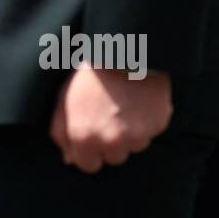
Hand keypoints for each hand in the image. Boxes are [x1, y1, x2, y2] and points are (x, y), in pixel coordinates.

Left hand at [49, 67, 171, 172]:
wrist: (122, 51)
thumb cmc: (88, 74)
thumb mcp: (63, 100)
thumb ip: (61, 132)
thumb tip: (69, 158)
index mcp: (84, 137)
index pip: (88, 166)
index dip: (89, 151)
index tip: (92, 135)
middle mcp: (111, 141)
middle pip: (113, 158)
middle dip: (110, 142)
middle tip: (108, 114)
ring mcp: (137, 135)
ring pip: (134, 146)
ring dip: (130, 133)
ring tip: (123, 105)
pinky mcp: (157, 126)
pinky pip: (151, 133)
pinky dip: (146, 121)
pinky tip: (137, 101)